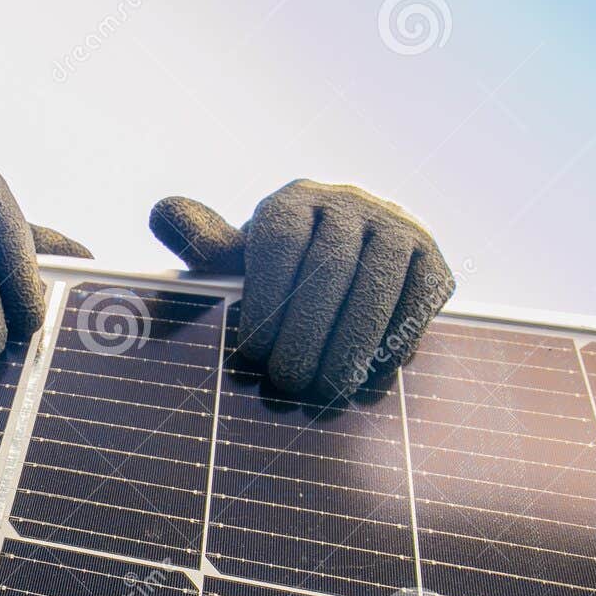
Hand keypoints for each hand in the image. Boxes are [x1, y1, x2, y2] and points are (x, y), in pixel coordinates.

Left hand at [150, 180, 453, 399]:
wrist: (355, 264)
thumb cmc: (281, 275)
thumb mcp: (240, 262)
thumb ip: (204, 247)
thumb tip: (160, 212)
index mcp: (294, 201)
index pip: (279, 244)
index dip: (265, 302)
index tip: (251, 356)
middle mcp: (350, 203)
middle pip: (329, 269)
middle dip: (307, 334)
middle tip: (287, 384)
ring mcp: (399, 229)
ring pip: (377, 290)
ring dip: (350, 348)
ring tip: (324, 394)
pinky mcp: (435, 262)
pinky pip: (417, 307)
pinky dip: (391, 348)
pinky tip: (366, 383)